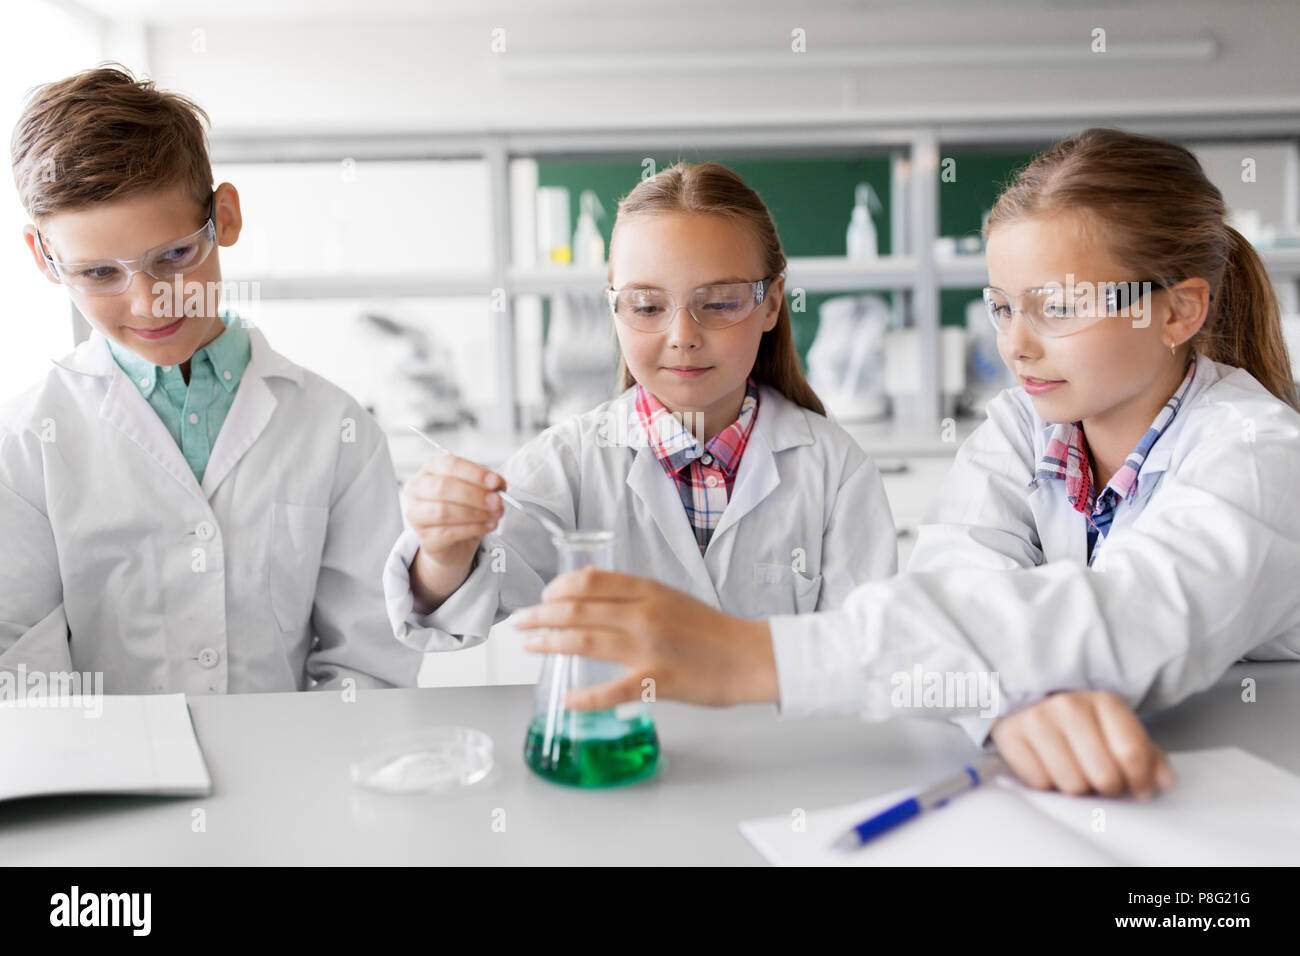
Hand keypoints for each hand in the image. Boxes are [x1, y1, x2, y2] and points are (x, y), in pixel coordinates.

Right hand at [405, 453, 505, 612]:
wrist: (453, 546)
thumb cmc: (466, 512)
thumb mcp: (475, 493)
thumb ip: (485, 486)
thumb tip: (501, 485)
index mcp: (430, 470)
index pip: (448, 464)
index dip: (474, 473)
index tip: (499, 482)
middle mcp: (417, 490)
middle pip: (445, 487)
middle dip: (476, 495)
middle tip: (500, 502)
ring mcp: (416, 515)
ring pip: (444, 509)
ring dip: (475, 512)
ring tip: (497, 516)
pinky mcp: (423, 539)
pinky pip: (447, 531)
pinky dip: (472, 528)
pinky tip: (488, 527)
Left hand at [514, 568, 778, 709]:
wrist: (750, 656)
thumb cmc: (709, 629)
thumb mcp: (669, 596)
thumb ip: (632, 594)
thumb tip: (588, 589)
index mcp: (648, 590)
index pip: (588, 581)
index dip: (557, 588)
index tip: (542, 597)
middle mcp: (644, 614)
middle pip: (577, 609)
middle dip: (541, 615)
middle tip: (520, 622)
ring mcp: (649, 648)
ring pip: (584, 641)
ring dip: (550, 643)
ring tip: (530, 646)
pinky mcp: (658, 681)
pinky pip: (612, 690)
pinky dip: (585, 696)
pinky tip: (567, 698)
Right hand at [991, 691, 1175, 798]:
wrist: (1027, 700)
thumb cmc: (1080, 722)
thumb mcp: (1116, 729)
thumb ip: (1145, 754)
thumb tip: (1164, 781)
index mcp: (1104, 702)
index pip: (1132, 753)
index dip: (1141, 781)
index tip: (1139, 790)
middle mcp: (1069, 706)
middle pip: (1104, 775)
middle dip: (1109, 789)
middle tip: (1104, 784)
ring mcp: (1037, 719)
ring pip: (1072, 785)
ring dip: (1078, 788)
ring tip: (1076, 773)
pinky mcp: (1010, 736)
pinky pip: (1039, 783)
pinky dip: (1047, 784)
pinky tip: (1049, 768)